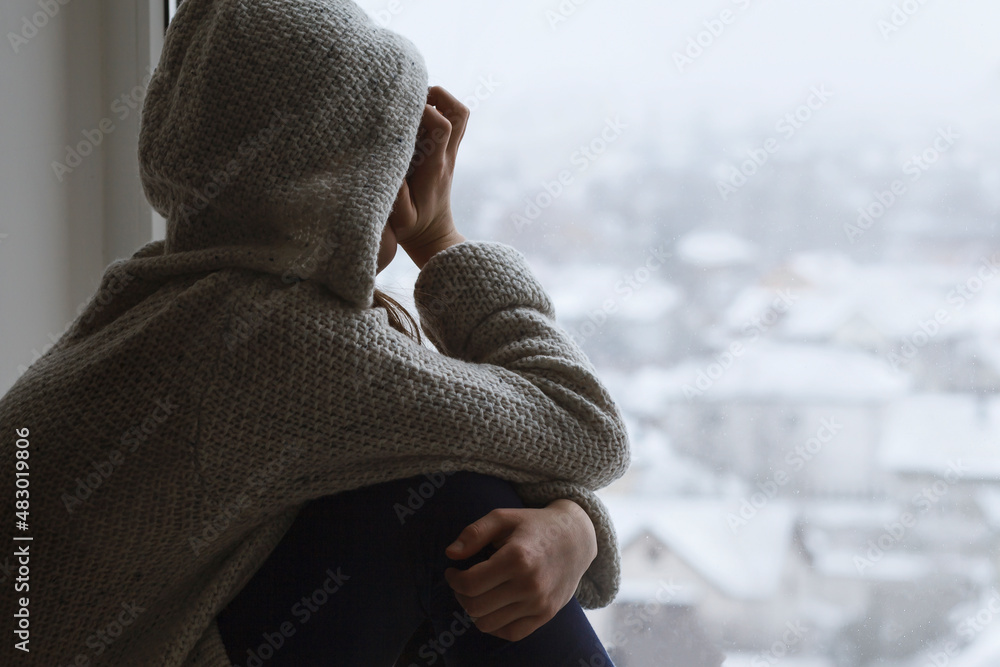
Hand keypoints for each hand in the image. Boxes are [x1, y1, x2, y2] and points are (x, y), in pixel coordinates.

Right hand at [387, 86, 468, 269]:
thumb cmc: (414, 228)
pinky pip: (449, 121)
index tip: (401, 108)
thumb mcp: (401, 219)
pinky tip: (411, 116)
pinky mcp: (444, 153)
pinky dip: (435, 110)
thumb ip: (396, 196)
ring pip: (459, 114)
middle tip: (410, 98)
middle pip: (459, 112)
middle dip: (437, 95)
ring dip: (439, 100)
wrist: (434, 236)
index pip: (442, 126)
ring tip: (413, 103)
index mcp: (435, 167)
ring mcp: (449, 153)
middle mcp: (446, 156)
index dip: (425, 110)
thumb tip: (389, 164)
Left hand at [443, 499, 597, 641]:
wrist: (576, 537)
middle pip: (476, 606)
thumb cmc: (535, 525)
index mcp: (517, 557)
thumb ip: (474, 533)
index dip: (454, 579)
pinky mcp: (546, 614)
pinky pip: (511, 633)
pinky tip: (493, 608)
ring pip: (489, 624)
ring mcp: (540, 603)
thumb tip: (450, 554)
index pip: (470, 583)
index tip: (452, 571)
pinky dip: (495, 626)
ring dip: (475, 612)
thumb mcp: (504, 517)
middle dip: (461, 595)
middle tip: (462, 583)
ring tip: (477, 594)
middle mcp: (530, 584)